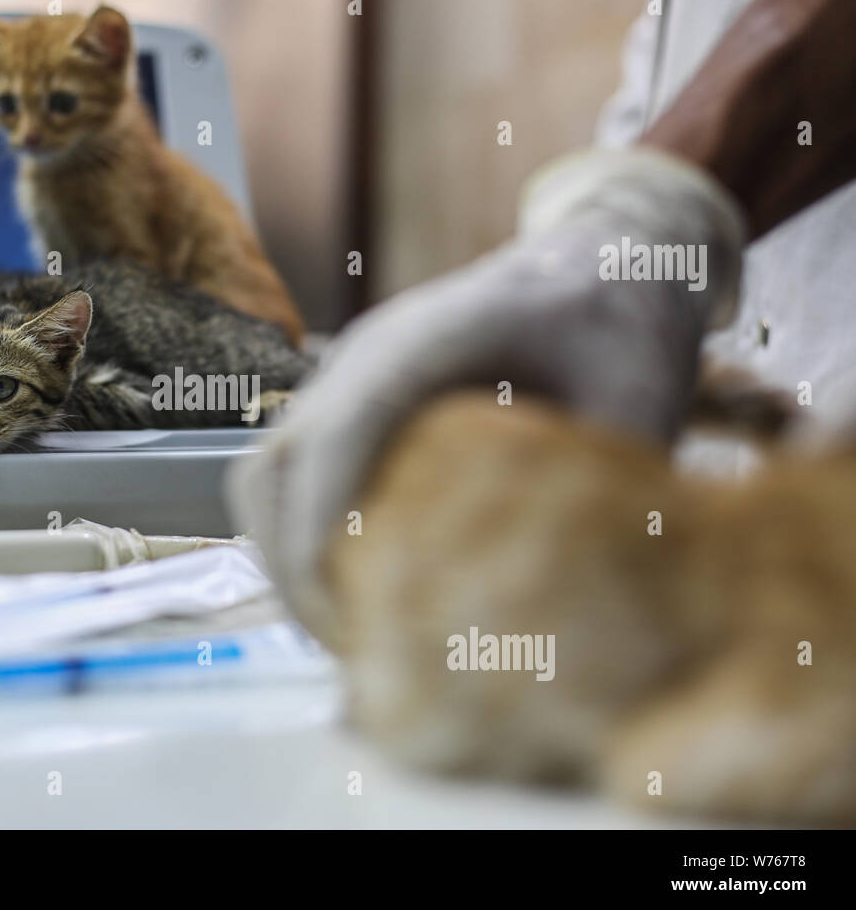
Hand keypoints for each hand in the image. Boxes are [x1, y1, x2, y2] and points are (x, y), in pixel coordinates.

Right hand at [228, 148, 746, 625]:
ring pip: (266, 476)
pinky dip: (304, 541)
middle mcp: (366, 356)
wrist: (597, 259)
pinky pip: (292, 476)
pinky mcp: (351, 403)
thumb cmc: (625, 320)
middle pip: (273, 466)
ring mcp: (347, 378)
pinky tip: (362, 589)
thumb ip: (602, 486)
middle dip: (293, 569)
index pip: (341, 431)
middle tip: (355, 649)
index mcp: (433, 337)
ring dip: (288, 561)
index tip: (345, 615)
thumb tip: (562, 600)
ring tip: (350, 632)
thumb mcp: (642, 395)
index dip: (325, 526)